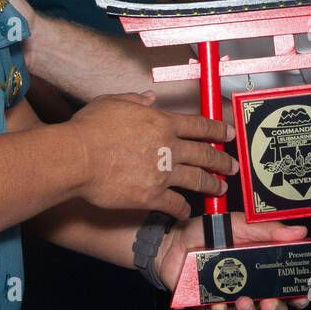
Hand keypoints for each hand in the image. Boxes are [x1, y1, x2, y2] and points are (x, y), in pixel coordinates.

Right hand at [69, 92, 236, 218]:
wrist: (77, 158)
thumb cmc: (90, 128)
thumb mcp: (113, 103)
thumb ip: (135, 100)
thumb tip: (149, 98)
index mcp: (162, 122)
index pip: (199, 126)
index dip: (218, 130)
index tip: (229, 134)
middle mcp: (168, 146)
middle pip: (205, 154)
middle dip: (222, 161)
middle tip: (233, 166)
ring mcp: (163, 172)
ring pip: (197, 180)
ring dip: (212, 184)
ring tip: (220, 189)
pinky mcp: (152, 196)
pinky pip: (175, 204)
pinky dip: (183, 209)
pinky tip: (186, 211)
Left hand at [157, 214, 310, 309]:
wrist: (171, 240)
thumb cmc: (204, 232)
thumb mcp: (239, 225)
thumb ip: (268, 231)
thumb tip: (299, 231)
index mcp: (259, 266)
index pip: (285, 285)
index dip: (297, 293)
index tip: (301, 294)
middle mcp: (247, 284)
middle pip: (271, 307)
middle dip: (274, 308)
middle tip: (270, 302)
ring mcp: (229, 297)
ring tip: (242, 301)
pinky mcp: (208, 306)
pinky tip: (218, 305)